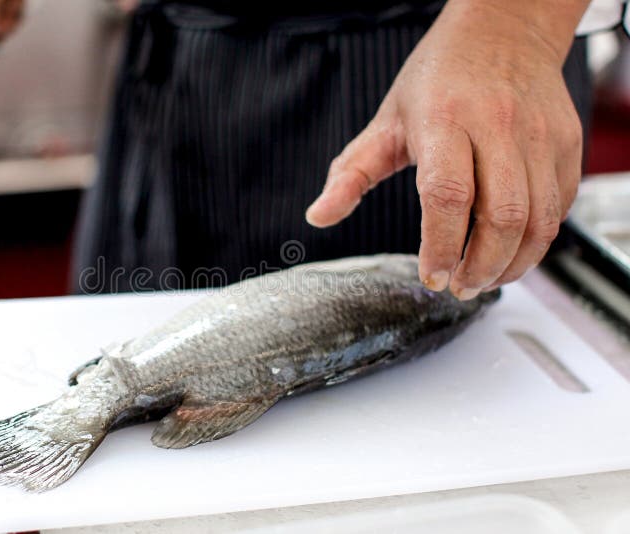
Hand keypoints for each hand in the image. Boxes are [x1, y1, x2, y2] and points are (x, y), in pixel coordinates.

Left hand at [305, 0, 589, 299]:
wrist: (504, 30)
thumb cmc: (439, 79)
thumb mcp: (385, 122)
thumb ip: (350, 174)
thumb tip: (318, 216)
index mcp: (444, 120)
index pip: (448, 196)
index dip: (442, 246)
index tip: (432, 276)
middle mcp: (498, 125)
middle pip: (502, 215)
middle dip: (481, 266)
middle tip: (460, 287)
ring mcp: (538, 134)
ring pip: (539, 218)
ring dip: (513, 263)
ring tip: (485, 279)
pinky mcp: (566, 142)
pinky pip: (560, 205)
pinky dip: (538, 240)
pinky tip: (513, 251)